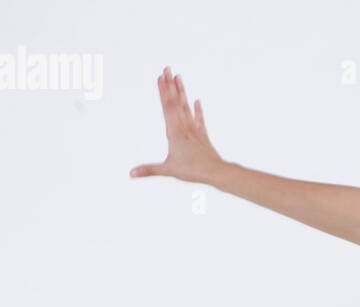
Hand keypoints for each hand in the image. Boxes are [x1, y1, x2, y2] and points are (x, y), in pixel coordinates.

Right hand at [130, 66, 223, 182]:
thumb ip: (149, 170)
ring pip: (186, 107)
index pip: (167, 107)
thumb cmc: (194, 171)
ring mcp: (194, 130)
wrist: (217, 173)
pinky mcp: (202, 136)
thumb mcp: (169, 170)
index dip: (163, 91)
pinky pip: (199, 120)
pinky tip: (197, 100)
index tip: (160, 77)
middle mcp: (185, 127)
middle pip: (176, 102)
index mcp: (175, 132)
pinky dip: (197, 110)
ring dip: (181, 92)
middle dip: (170, 85)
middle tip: (167, 68)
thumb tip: (131, 174)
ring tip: (178, 76)